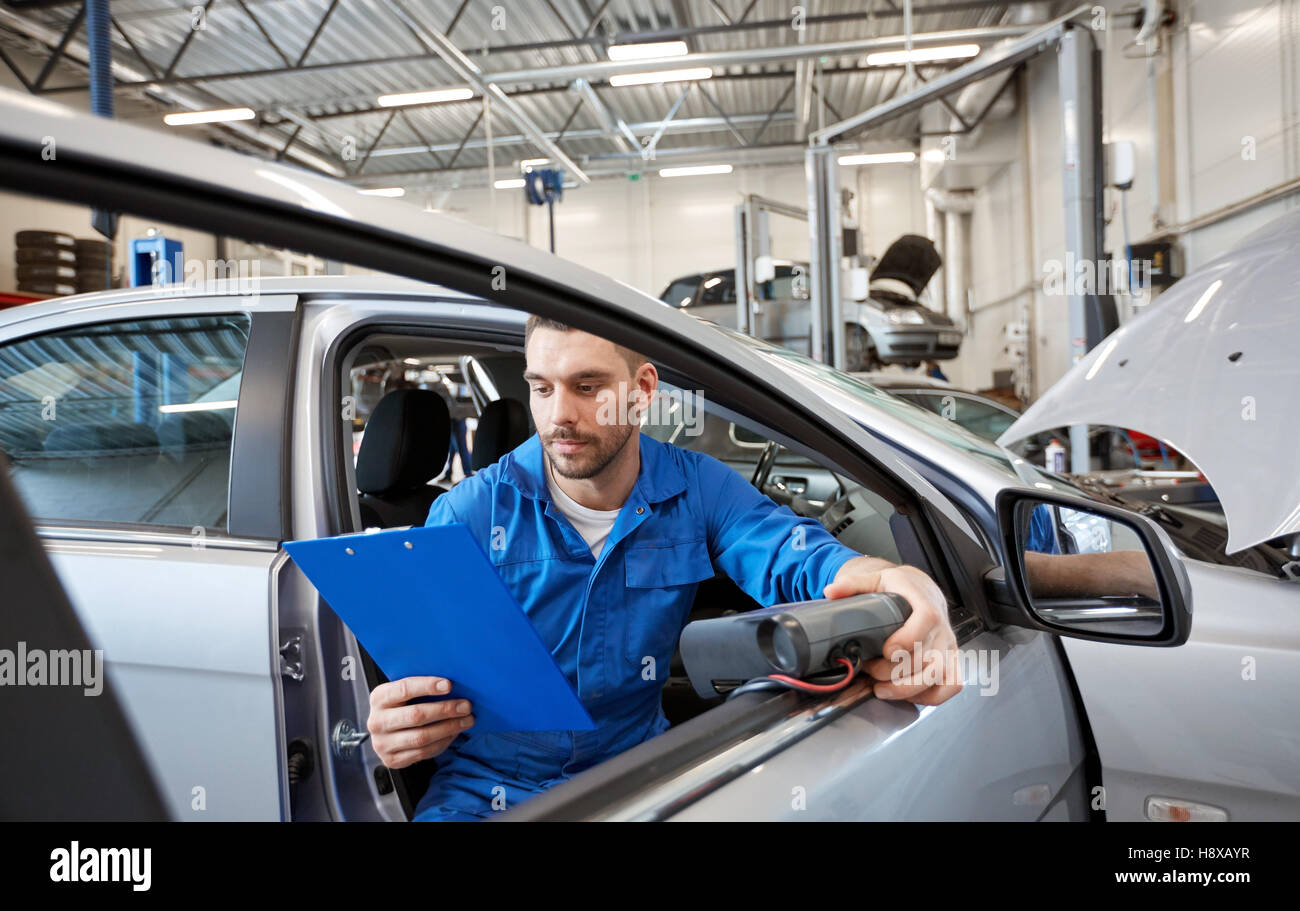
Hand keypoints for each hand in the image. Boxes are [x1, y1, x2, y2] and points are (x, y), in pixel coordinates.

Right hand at [367, 676, 475, 769]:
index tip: (449, 685)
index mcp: (379, 698)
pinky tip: (454, 733)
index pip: (404, 689)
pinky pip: (423, 752)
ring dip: (449, 728)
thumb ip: (420, 688)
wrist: (385, 733)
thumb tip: (451, 684)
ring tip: (466, 720)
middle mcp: (377, 721)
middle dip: (445, 710)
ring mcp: (382, 743)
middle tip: (466, 706)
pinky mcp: (392, 760)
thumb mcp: (402, 694)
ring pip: (422, 737)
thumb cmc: (401, 707)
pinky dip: (443, 742)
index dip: (427, 686)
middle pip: (416, 715)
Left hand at [824, 558, 961, 705]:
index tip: (886, 651)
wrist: (923, 590)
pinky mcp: (950, 661)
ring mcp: (948, 647)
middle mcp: (941, 628)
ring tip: (881, 688)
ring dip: (907, 688)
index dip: (907, 639)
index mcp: (925, 604)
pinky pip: (951, 686)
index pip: (927, 620)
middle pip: (928, 657)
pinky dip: (929, 696)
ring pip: (938, 676)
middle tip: (870, 669)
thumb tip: (830, 592)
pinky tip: (905, 694)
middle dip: (894, 671)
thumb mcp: (876, 579)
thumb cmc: (901, 588)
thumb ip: (853, 585)